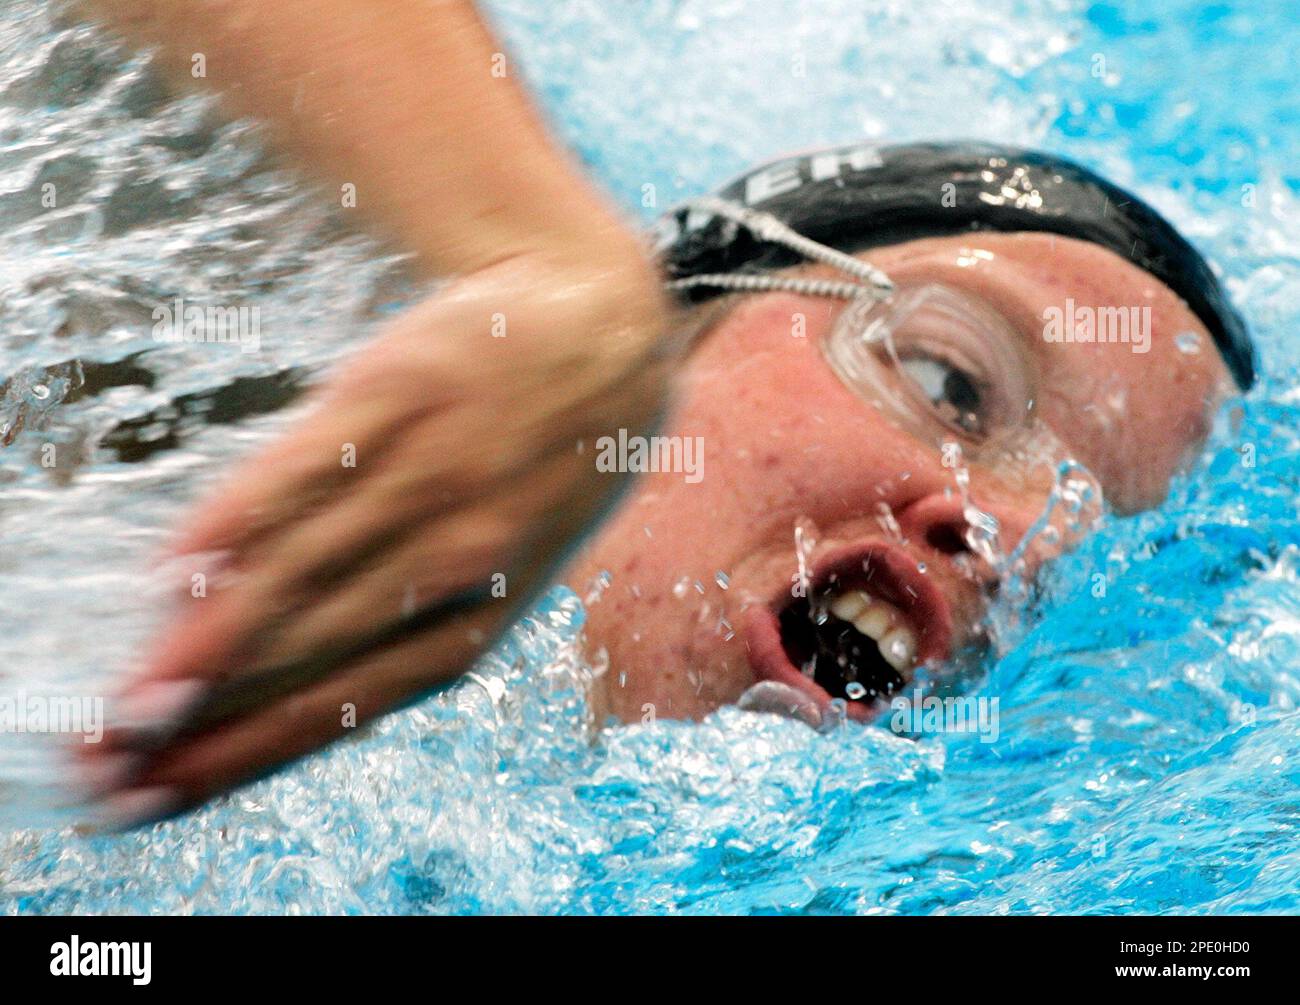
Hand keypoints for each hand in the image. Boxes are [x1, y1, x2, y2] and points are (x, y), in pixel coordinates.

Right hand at [78, 249, 669, 825]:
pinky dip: (238, 518)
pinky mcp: (398, 390)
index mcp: (487, 610)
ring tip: (135, 698)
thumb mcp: (509, 561)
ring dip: (209, 642)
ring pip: (300, 571)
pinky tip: (176, 569)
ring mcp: (428, 470)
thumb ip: (412, 620)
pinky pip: (304, 466)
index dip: (254, 750)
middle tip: (116, 758)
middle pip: (313, 646)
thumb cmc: (538, 468)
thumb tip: (287, 676)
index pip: (350, 699)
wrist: (603, 332)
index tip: (166, 790)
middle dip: (213, 713)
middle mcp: (458, 551)